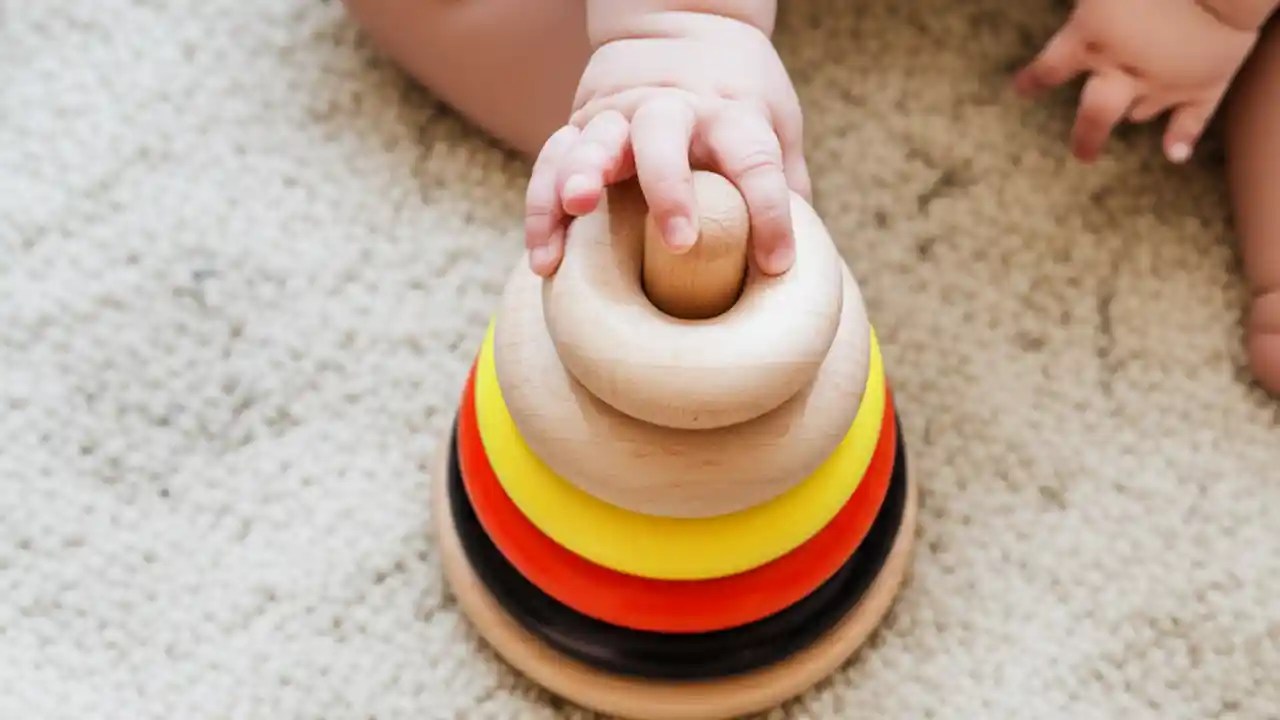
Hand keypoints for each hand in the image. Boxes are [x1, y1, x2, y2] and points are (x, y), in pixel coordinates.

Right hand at [523, 11, 808, 277]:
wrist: (681, 26)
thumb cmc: (736, 95)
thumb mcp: (775, 125)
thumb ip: (783, 185)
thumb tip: (797, 265)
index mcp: (732, 113)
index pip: (755, 160)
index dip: (769, 212)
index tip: (775, 263)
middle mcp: (673, 110)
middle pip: (665, 138)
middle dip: (668, 188)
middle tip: (677, 241)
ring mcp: (620, 116)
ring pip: (596, 141)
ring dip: (584, 177)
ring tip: (576, 210)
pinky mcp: (579, 127)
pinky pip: (552, 165)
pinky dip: (543, 208)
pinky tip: (545, 257)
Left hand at [1014, 0, 1260, 162]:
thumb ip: (1085, 2)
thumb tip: (1075, 4)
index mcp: (1090, 38)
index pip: (1050, 68)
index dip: (1034, 79)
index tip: (1022, 88)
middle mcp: (1121, 70)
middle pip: (1095, 114)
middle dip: (1087, 136)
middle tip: (1082, 154)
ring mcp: (1163, 82)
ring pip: (1141, 111)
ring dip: (1135, 112)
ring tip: (1133, 116)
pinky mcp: (1204, 84)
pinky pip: (1192, 119)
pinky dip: (1183, 137)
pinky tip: (1175, 155)